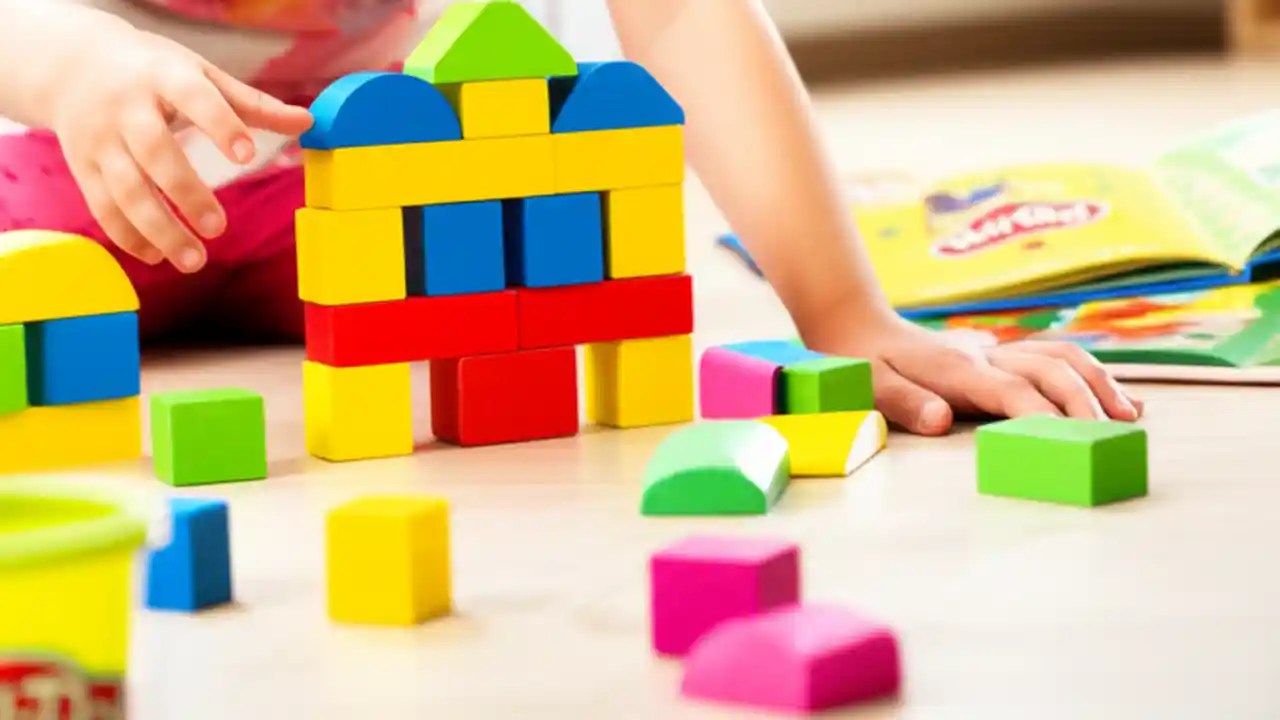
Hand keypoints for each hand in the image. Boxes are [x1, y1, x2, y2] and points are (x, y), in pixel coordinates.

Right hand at [49, 22, 312, 271]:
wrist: (73, 66)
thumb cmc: (154, 74)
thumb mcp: (201, 75)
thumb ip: (253, 104)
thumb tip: (307, 123)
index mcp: (164, 77)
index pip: (193, 99)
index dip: (219, 125)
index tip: (246, 155)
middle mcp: (126, 108)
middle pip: (154, 153)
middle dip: (186, 193)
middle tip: (219, 229)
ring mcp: (100, 140)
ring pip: (124, 189)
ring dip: (158, 229)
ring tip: (194, 261)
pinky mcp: (83, 167)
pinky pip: (102, 206)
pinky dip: (128, 236)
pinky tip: (158, 256)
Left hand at [804, 311, 1142, 435]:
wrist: (857, 326)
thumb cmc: (860, 363)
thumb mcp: (867, 385)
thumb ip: (903, 402)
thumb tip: (939, 422)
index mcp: (957, 370)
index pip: (1013, 392)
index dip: (1045, 414)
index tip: (1073, 441)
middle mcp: (984, 357)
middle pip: (1050, 371)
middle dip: (1085, 402)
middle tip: (1112, 437)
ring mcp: (994, 351)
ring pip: (1060, 357)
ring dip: (1097, 383)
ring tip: (1129, 415)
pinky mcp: (997, 353)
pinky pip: (1052, 357)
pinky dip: (1086, 373)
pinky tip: (1109, 394)